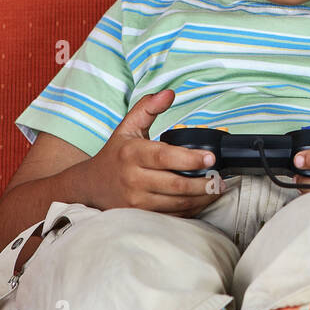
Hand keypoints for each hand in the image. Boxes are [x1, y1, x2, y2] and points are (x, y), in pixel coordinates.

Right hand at [81, 89, 223, 214]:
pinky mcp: (139, 216)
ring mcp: (135, 201)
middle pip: (176, 184)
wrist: (89, 186)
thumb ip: (148, 108)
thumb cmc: (115, 155)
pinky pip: (171, 216)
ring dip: (201, 199)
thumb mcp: (127, 127)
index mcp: (133, 154)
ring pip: (176, 203)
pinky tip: (201, 201)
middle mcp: (133, 179)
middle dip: (203, 183)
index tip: (211, 158)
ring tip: (216, 190)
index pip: (165, 157)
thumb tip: (169, 93)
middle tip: (220, 179)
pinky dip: (190, 210)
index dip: (191, 159)